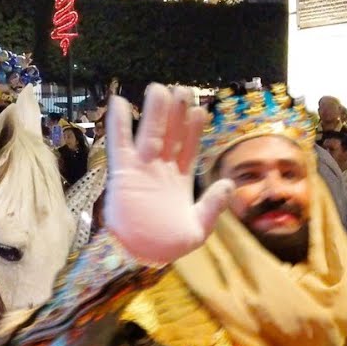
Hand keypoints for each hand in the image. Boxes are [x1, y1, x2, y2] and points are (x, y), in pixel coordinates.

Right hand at [103, 84, 233, 264]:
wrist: (139, 257)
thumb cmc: (167, 246)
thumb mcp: (199, 229)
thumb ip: (213, 205)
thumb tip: (229, 184)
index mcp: (180, 179)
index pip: (190, 148)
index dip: (195, 129)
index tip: (201, 110)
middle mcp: (161, 169)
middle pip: (171, 134)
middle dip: (176, 113)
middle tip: (183, 89)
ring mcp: (141, 168)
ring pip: (149, 134)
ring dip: (154, 112)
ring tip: (159, 88)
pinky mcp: (122, 173)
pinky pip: (119, 144)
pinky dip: (118, 123)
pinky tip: (119, 102)